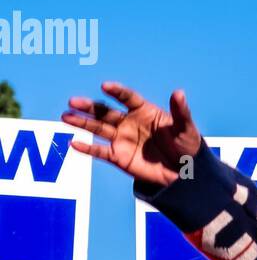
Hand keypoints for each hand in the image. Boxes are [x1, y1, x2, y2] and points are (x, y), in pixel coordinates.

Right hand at [61, 83, 201, 186]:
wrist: (184, 173)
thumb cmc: (187, 146)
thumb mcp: (186, 128)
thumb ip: (180, 111)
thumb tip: (178, 92)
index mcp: (144, 111)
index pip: (127, 98)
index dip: (116, 92)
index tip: (105, 86)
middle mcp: (129, 122)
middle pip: (106, 112)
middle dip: (89, 107)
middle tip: (73, 101)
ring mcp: (122, 139)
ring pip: (98, 128)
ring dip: (82, 122)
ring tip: (65, 116)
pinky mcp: (118, 157)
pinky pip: (100, 151)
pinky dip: (87, 148)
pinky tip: (74, 143)